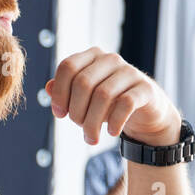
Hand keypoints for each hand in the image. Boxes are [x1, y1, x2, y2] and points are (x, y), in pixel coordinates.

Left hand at [46, 48, 180, 146]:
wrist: (145, 111)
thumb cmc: (110, 103)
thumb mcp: (85, 98)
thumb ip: (65, 91)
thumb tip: (48, 88)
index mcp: (92, 56)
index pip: (68, 67)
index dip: (59, 93)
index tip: (60, 114)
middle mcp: (110, 59)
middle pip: (83, 83)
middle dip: (76, 111)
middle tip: (79, 128)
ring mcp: (130, 72)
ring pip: (103, 95)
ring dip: (93, 122)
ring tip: (91, 138)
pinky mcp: (145, 88)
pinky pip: (125, 104)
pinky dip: (115, 121)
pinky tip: (112, 132)